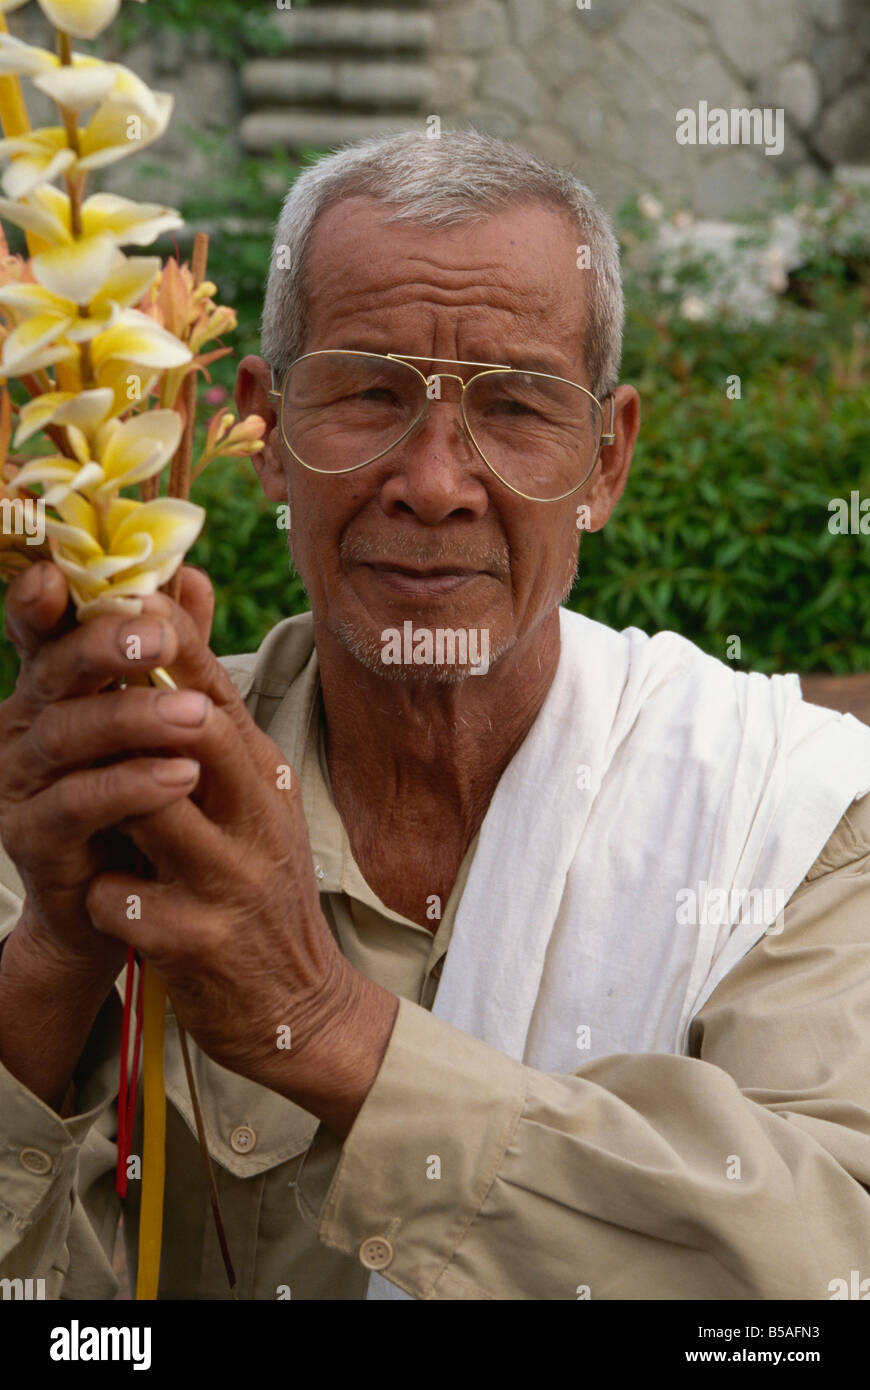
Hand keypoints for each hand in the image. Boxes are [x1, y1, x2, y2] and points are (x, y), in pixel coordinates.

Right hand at [0, 563, 211, 983]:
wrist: (126, 902)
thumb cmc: (144, 796)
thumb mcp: (162, 718)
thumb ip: (174, 650)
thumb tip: (191, 573)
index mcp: (53, 686)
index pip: (40, 630)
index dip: (40, 599)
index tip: (61, 574)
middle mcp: (25, 724)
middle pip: (53, 671)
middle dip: (104, 647)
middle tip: (161, 635)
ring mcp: (20, 781)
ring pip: (65, 735)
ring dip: (131, 719)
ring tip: (197, 714)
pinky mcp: (29, 837)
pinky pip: (74, 804)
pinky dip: (128, 786)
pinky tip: (180, 775)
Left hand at [72, 582, 397, 1135]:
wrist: (297, 1004)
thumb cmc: (256, 885)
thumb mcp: (253, 802)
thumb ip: (214, 727)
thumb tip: (189, 633)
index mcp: (262, 775)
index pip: (213, 687)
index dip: (161, 637)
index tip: (112, 599)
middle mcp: (255, 816)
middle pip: (193, 728)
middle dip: (128, 700)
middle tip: (73, 686)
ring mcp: (231, 878)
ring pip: (152, 805)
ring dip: (106, 795)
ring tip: (82, 801)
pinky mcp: (200, 940)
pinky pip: (122, 898)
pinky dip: (102, 893)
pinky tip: (105, 898)